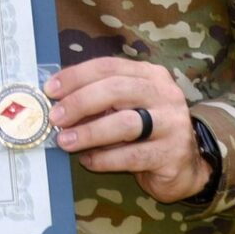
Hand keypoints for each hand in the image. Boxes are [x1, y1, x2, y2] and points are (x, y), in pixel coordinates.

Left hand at [44, 57, 209, 202]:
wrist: (184, 166)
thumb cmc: (145, 131)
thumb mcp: (125, 107)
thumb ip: (98, 100)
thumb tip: (56, 101)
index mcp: (150, 74)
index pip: (108, 66)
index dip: (76, 76)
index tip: (50, 90)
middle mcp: (165, 94)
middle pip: (116, 90)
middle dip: (80, 102)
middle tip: (55, 118)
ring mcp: (173, 124)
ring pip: (125, 124)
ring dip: (89, 132)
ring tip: (65, 141)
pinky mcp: (173, 154)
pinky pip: (132, 156)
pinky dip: (104, 159)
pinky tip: (88, 161)